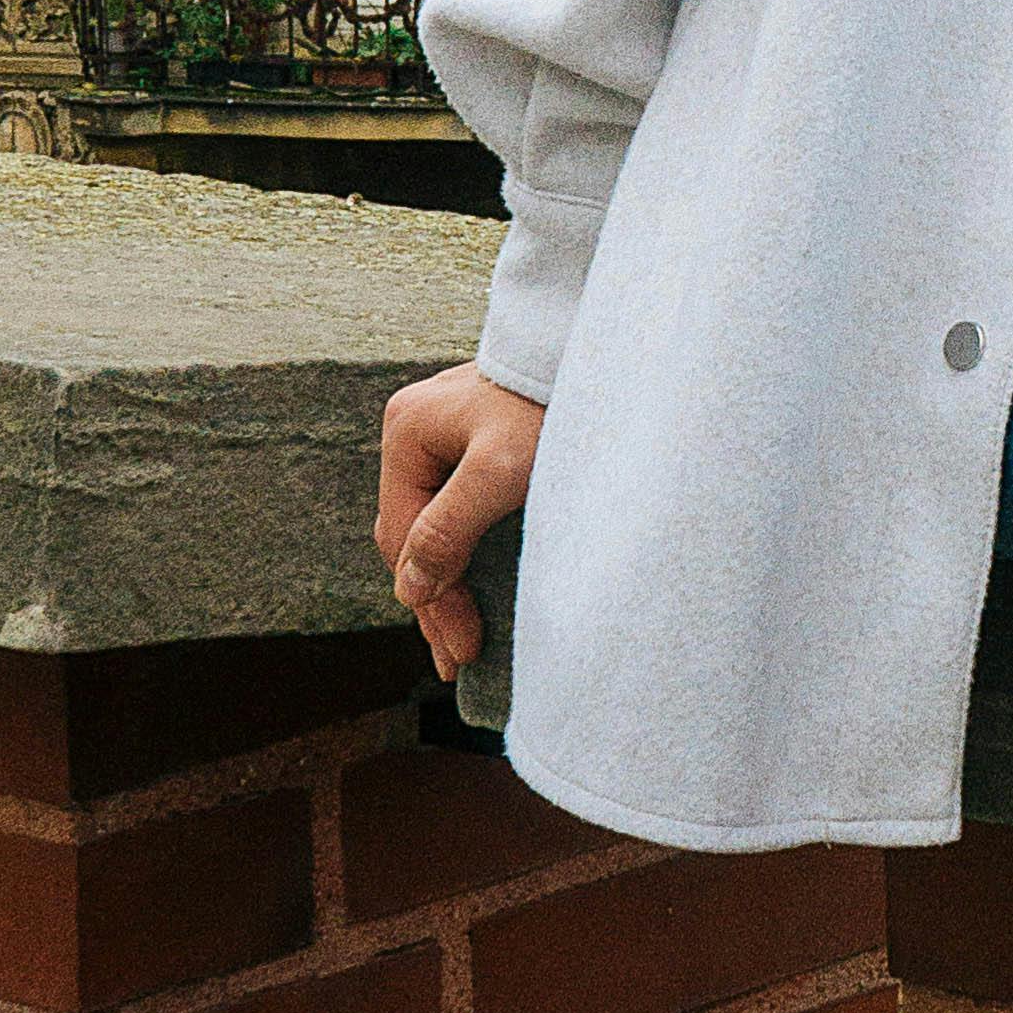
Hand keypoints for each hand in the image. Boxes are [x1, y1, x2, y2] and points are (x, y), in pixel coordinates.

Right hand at [376, 364, 544, 681]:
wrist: (608, 355)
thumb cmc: (550, 404)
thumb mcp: (500, 470)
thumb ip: (449, 528)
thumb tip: (410, 590)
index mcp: (407, 434)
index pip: (403, 537)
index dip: (431, 599)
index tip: (461, 650)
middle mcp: (415, 433)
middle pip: (412, 534)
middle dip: (435, 598)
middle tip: (458, 658)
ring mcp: (444, 437)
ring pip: (433, 524)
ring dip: (447, 579)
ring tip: (462, 637)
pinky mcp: (478, 443)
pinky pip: (456, 509)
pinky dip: (463, 550)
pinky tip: (474, 584)